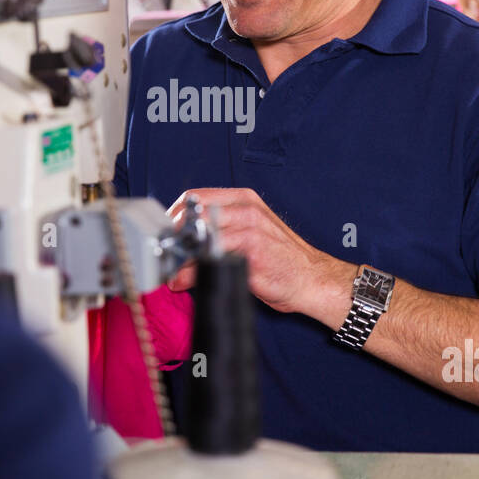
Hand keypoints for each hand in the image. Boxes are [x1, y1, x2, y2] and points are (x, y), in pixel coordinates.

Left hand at [166, 188, 351, 318]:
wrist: (313, 279)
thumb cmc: (282, 260)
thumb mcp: (247, 240)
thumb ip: (213, 242)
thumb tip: (177, 261)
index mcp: (244, 200)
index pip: (194, 196)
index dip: (173, 217)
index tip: (164, 237)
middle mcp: (246, 210)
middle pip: (192, 213)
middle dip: (172, 237)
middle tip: (165, 257)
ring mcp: (250, 229)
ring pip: (199, 235)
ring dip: (180, 256)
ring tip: (173, 273)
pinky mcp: (252, 253)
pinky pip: (212, 258)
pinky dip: (193, 271)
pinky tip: (187, 281)